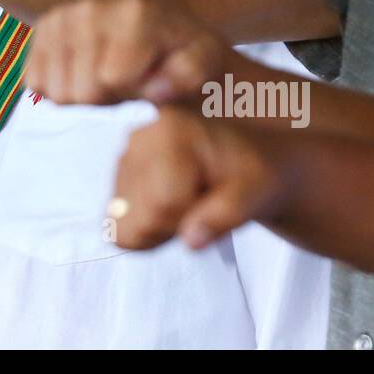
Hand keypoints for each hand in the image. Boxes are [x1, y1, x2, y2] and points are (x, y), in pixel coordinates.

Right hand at [23, 0, 234, 105]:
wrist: (161, 27)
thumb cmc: (184, 50)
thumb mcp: (205, 60)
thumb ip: (187, 74)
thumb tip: (154, 89)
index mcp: (133, 12)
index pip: (109, 80)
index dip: (130, 96)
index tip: (147, 86)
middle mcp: (91, 6)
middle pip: (79, 90)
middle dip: (105, 100)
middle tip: (126, 88)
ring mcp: (63, 15)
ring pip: (55, 90)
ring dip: (82, 96)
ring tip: (107, 81)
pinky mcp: (45, 26)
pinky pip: (34, 81)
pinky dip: (57, 89)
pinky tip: (83, 77)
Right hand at [110, 108, 284, 249]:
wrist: (254, 156)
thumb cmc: (255, 173)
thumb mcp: (254, 196)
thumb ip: (223, 217)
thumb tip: (191, 240)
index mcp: (172, 133)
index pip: (160, 206)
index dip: (184, 224)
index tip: (210, 211)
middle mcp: (140, 136)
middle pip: (133, 216)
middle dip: (166, 225)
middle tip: (201, 207)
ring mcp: (126, 152)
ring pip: (120, 219)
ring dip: (156, 222)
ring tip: (190, 201)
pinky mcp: (122, 167)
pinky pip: (118, 215)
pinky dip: (146, 217)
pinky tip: (174, 200)